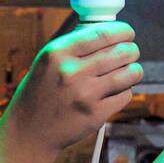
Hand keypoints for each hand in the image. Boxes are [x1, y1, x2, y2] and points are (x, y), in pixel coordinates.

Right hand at [4, 21, 143, 153]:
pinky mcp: (95, 115)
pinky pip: (125, 95)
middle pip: (122, 52)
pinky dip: (124, 91)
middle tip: (130, 52)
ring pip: (130, 73)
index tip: (127, 33)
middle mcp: (71, 72)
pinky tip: (114, 91)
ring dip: (134, 70)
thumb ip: (74, 46)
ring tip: (128, 71)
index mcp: (57, 53)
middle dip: (131, 50)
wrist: (29, 130)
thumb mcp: (47, 61)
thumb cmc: (41, 92)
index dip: (123, 31)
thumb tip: (108, 32)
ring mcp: (85, 95)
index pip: (103, 34)